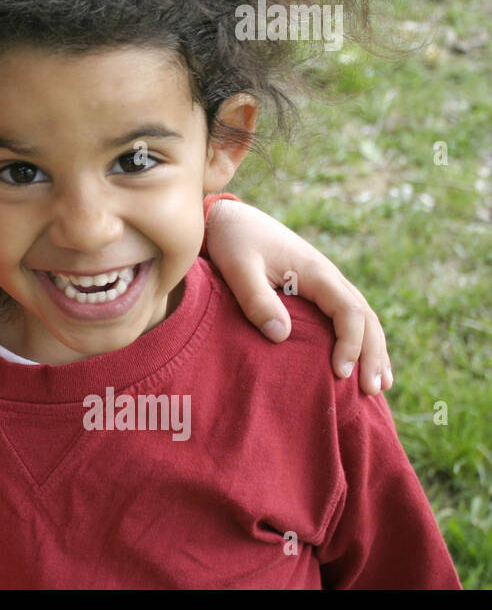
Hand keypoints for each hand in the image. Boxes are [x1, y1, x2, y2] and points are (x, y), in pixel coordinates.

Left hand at [205, 199, 391, 394]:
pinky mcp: (314, 288)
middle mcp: (329, 276)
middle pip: (366, 317)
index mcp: (316, 272)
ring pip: (362, 317)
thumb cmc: (233, 242)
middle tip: (372, 390)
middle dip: (373, 354)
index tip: (341, 373)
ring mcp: (324, 282)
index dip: (350, 344)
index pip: (349, 311)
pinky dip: (359, 340)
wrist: (229, 219)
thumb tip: (281, 335)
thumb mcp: (238, 268)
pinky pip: (346, 316)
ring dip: (373, 350)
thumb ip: (257, 299)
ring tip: (379, 385)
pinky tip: (359, 362)